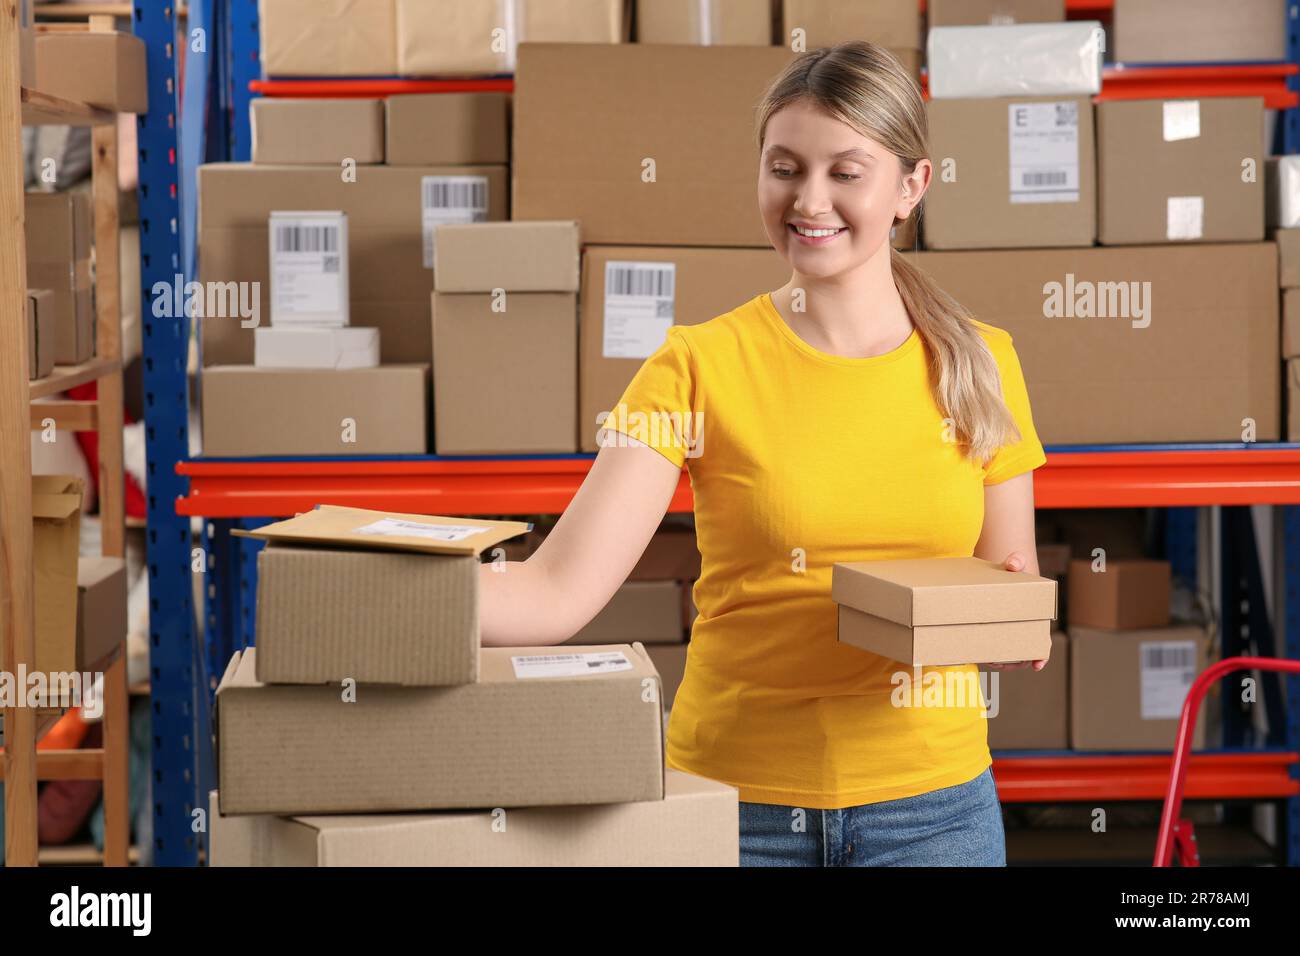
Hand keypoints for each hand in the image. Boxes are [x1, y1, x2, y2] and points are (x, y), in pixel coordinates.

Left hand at [985, 551, 1047, 671]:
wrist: (1000, 570)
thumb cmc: (1012, 569)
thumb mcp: (1016, 563)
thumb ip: (1016, 561)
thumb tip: (1013, 564)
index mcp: (1036, 617)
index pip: (1043, 643)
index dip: (1042, 656)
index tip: (1037, 665)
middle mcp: (1025, 627)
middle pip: (1024, 655)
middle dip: (1014, 664)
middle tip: (998, 662)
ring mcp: (1010, 629)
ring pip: (1009, 655)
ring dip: (1001, 662)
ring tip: (988, 659)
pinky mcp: (995, 627)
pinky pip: (995, 646)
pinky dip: (990, 653)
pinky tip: (980, 654)